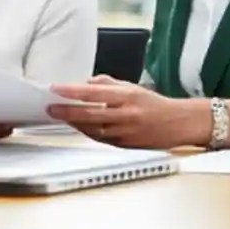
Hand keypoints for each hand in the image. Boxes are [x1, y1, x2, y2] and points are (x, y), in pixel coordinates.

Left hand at [48, 74, 208, 148]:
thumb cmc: (155, 104)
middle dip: (67, 111)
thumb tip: (85, 83)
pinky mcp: (125, 145)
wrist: (179, 124)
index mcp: (127, 97)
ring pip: (92, 129)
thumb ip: (108, 84)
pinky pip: (100, 138)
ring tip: (61, 116)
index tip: (56, 89)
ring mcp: (125, 132)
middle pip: (89, 115)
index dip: (72, 92)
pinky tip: (78, 126)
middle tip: (50, 107)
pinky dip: (87, 132)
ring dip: (74, 123)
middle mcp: (126, 115)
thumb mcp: (132, 87)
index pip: (94, 93)